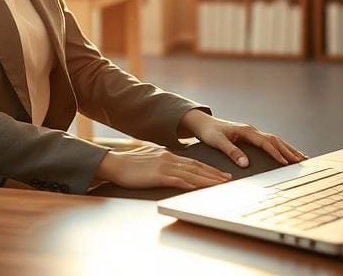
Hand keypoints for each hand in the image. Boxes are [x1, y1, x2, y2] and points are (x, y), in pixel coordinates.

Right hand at [94, 144, 232, 191]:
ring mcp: (165, 166)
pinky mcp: (159, 175)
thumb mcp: (148, 159)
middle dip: (214, 174)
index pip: (193, 162)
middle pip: (197, 167)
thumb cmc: (128, 164)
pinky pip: (180, 181)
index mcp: (167, 155)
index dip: (208, 168)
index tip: (220, 174)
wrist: (114, 163)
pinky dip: (193, 185)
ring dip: (209, 180)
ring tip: (221, 185)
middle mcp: (169, 158)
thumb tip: (170, 167)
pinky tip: (201, 188)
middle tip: (228, 180)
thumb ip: (161, 162)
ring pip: (192, 174)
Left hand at [179, 110, 306, 168]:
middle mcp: (252, 130)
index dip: (276, 153)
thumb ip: (231, 151)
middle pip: (275, 140)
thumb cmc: (209, 132)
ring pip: (275, 140)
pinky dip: (281, 148)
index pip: (265, 142)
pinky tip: (287, 155)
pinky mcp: (251, 136)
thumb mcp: (218, 142)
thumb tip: (245, 164)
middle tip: (303, 161)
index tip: (286, 163)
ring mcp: (253, 132)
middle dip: (289, 151)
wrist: (203, 123)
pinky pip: (270, 142)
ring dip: (288, 149)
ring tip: (303, 158)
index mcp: (246, 130)